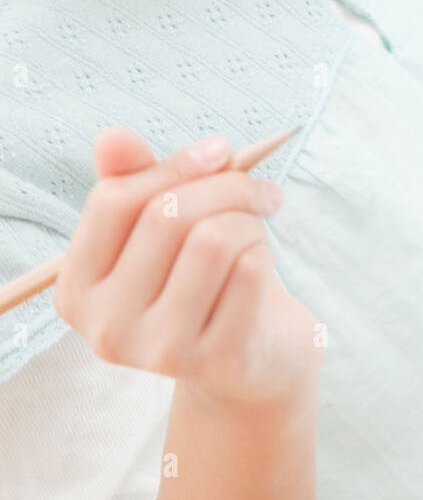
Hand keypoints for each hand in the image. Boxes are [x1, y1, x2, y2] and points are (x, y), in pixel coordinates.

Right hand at [53, 127, 320, 408]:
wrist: (254, 359)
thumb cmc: (204, 278)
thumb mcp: (163, 228)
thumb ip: (135, 181)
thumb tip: (112, 138)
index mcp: (78, 288)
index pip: (114, 200)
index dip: (175, 164)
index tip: (219, 151)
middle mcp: (106, 327)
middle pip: (167, 215)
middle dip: (227, 186)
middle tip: (260, 192)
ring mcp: (159, 351)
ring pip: (213, 238)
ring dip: (248, 222)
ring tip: (255, 234)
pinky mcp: (216, 360)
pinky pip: (250, 270)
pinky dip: (266, 253)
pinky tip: (263, 268)